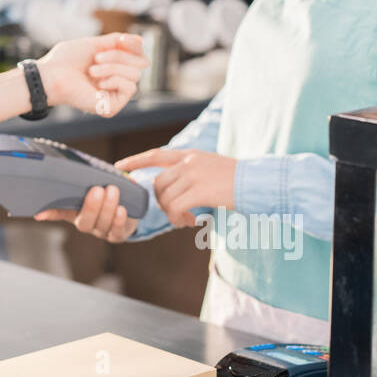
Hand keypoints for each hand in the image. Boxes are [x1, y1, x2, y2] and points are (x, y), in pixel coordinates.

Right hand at [33, 183, 140, 242]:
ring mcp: (102, 231)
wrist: (127, 206)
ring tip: (113, 190)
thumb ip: (81, 183)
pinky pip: (117, 231)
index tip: (38, 213)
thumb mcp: (91, 188)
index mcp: (75, 212)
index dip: (49, 213)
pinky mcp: (118, 234)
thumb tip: (80, 174)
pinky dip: (118, 221)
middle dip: (91, 206)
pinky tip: (121, 209)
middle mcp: (87, 224)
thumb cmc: (104, 195)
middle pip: (84, 222)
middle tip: (97, 189)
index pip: (58, 213)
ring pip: (102, 224)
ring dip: (108, 207)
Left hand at [36, 32, 147, 116]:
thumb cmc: (66, 60)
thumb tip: (141, 40)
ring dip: (113, 68)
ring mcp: (114, 94)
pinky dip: (115, 80)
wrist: (51, 75)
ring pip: (136, 75)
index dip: (134, 45)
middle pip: (140, 63)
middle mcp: (116, 80)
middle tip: (96, 58)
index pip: (138, 55)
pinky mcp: (112, 107)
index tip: (122, 39)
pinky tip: (98, 83)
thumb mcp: (94, 44)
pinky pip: (130, 88)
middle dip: (119, 56)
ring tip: (92, 70)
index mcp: (112, 65)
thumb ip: (116, 42)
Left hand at [114, 147, 237, 226]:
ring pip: (166, 198)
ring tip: (185, 220)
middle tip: (174, 214)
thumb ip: (190, 171)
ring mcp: (193, 175)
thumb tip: (173, 187)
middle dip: (160, 201)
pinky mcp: (200, 191)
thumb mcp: (210, 166)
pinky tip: (190, 222)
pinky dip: (178, 218)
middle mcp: (188, 162)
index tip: (120, 166)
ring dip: (172, 214)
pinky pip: (176, 208)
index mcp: (189, 155)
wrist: (257, 180)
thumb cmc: (236, 179)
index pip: (156, 154)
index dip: (136, 161)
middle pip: (158, 183)